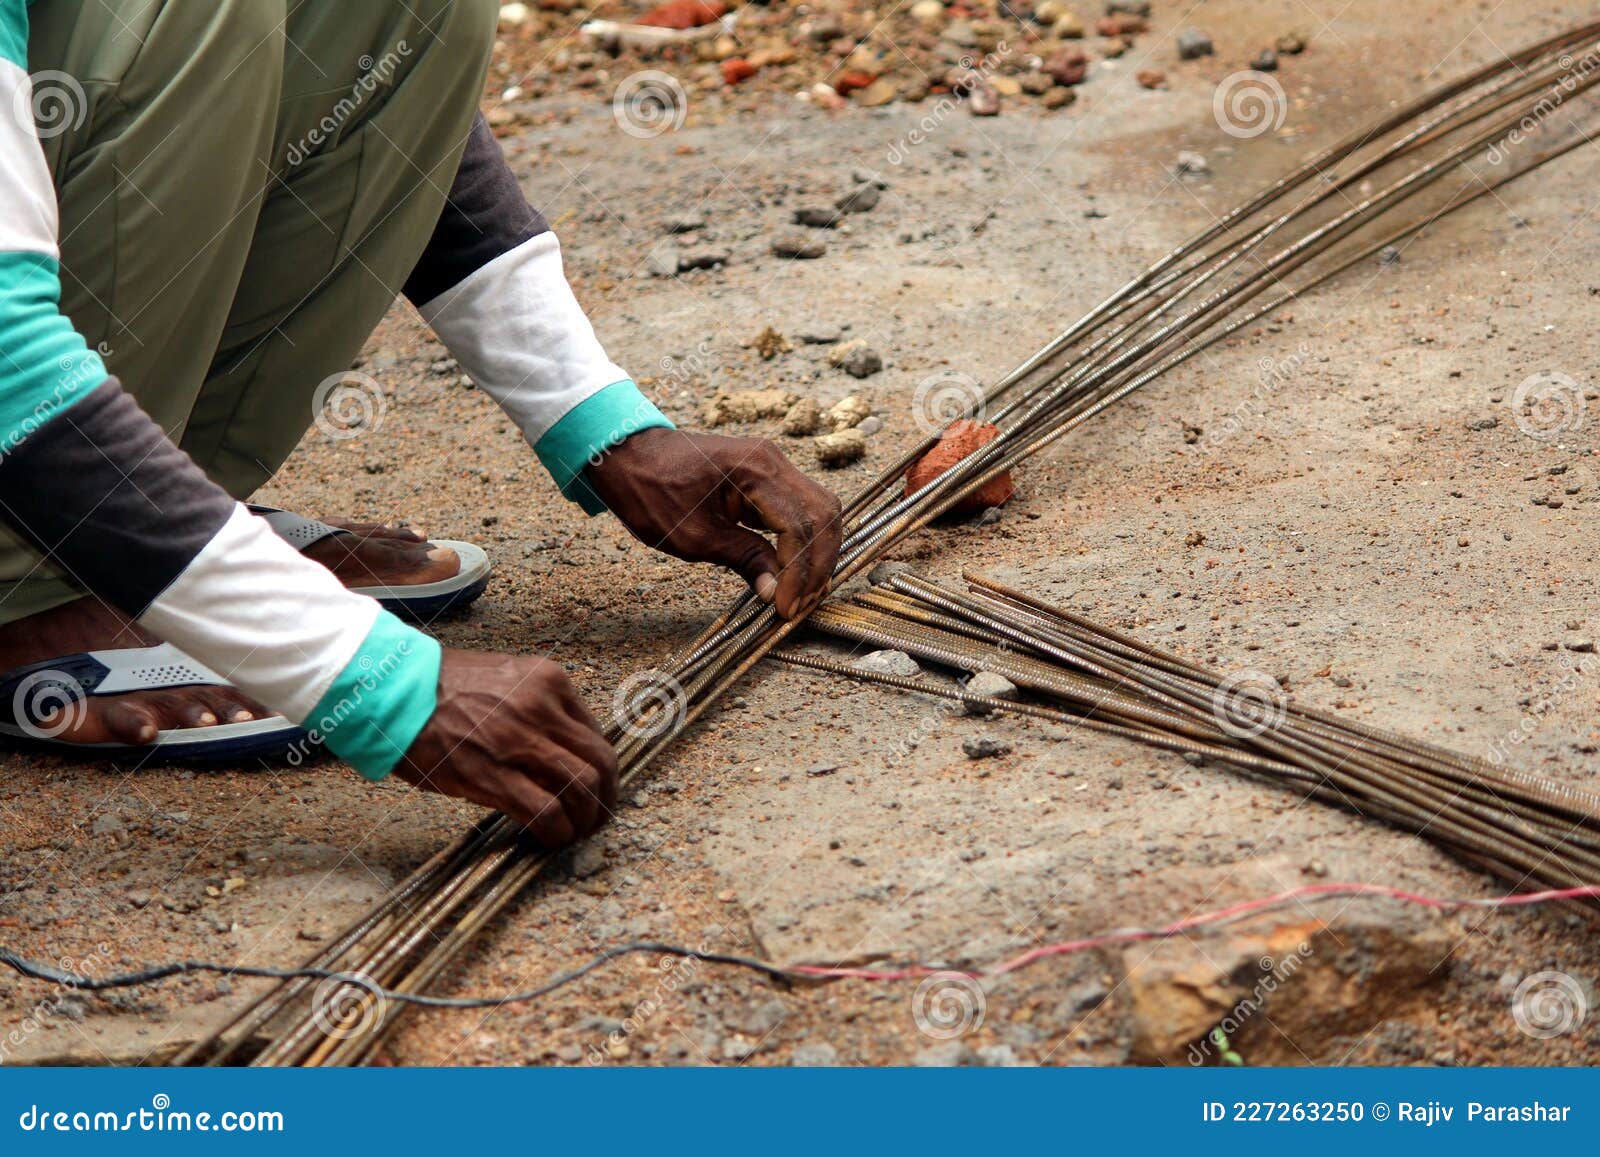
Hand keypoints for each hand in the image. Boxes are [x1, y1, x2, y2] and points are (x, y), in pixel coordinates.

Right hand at [395, 649, 617, 846]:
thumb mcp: (505, 680)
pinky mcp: (494, 775)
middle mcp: (543, 707)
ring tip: (575, 833)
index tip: (595, 787)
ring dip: (587, 819)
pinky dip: (557, 832)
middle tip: (597, 817)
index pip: (596, 732)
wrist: (391, 691)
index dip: (601, 768)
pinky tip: (549, 840)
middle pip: (601, 761)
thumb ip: (539, 708)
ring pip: (582, 787)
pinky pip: (547, 811)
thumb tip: (561, 754)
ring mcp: (520, 741)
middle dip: (606, 797)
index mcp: (550, 680)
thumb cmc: (441, 688)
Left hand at [584, 428, 843, 619]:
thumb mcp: (693, 536)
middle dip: (818, 565)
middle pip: (823, 516)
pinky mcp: (768, 476)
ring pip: (821, 511)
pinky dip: (805, 540)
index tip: (784, 607)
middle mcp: (773, 461)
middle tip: (800, 604)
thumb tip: (775, 591)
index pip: (799, 526)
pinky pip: (802, 508)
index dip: (798, 572)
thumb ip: (742, 559)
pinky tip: (794, 570)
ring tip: (801, 592)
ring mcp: (774, 465)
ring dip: (818, 553)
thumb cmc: (651, 491)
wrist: (628, 454)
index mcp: (755, 470)